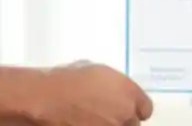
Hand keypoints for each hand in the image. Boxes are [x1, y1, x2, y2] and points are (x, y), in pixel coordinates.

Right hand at [27, 61, 153, 125]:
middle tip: (103, 116)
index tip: (123, 109)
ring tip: (88, 119)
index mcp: (128, 92)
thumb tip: (111, 92)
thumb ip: (112, 85)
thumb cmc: (66, 80)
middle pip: (132, 124)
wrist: (46, 99)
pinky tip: (80, 123)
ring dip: (108, 125)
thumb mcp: (94, 71)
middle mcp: (125, 114)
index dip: (133, 109)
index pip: (145, 109)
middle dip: (121, 120)